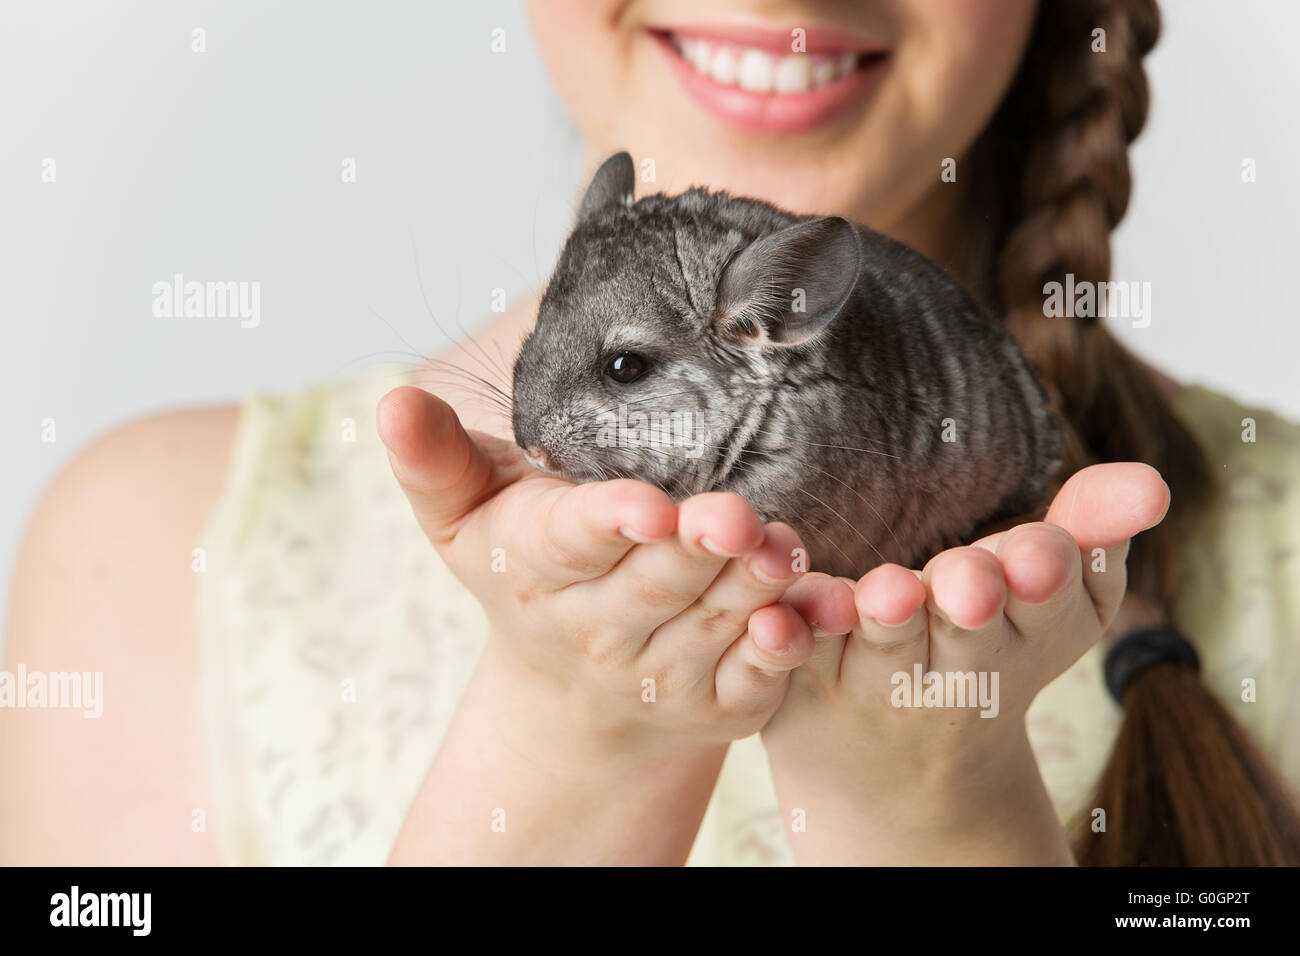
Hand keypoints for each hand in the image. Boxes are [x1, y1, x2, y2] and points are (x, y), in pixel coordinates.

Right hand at [377, 386, 852, 755]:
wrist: (572, 690)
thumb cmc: (523, 568)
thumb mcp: (467, 516)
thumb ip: (436, 460)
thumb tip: (391, 400)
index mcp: (540, 568)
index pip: (572, 542)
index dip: (609, 523)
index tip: (646, 505)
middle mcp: (599, 627)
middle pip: (654, 584)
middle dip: (696, 550)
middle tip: (735, 516)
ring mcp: (660, 671)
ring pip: (711, 626)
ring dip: (751, 592)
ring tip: (784, 549)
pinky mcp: (719, 700)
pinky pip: (756, 679)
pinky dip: (783, 653)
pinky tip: (809, 619)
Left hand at [761, 462, 1170, 864]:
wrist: (902, 768)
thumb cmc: (988, 642)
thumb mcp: (1052, 594)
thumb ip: (1092, 528)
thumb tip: (1155, 482)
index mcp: (1024, 635)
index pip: (1047, 603)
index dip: (1042, 576)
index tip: (1040, 553)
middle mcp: (958, 670)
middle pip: (968, 632)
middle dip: (970, 600)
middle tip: (968, 582)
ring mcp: (880, 684)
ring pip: (886, 651)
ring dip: (889, 621)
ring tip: (889, 593)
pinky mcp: (807, 685)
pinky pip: (800, 657)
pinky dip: (793, 634)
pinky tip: (789, 605)